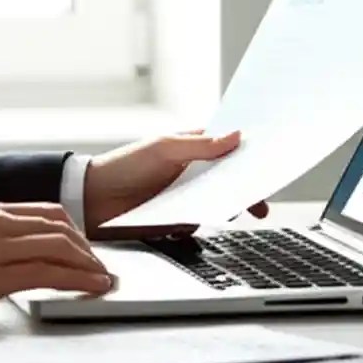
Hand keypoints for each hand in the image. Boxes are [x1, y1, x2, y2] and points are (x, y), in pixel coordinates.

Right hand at [0, 202, 113, 314]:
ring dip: (89, 264)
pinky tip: (91, 288)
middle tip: (99, 267)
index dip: (74, 231)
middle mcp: (0, 222)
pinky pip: (49, 273)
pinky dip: (78, 279)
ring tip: (102, 280)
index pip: (47, 212)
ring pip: (61, 247)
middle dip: (87, 248)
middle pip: (62, 227)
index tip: (86, 246)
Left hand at [83, 130, 269, 238]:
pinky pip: (199, 225)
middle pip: (230, 180)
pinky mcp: (176, 222)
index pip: (229, 150)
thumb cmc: (123, 167)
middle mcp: (192, 173)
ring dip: (225, 208)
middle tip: (261, 201)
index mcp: (191, 148)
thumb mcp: (164, 149)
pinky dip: (201, 226)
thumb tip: (236, 136)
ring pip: (218, 205)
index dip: (249, 155)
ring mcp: (186, 198)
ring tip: (232, 210)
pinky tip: (198, 224)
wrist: (91, 202)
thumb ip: (200, 145)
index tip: (270, 161)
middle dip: (246, 189)